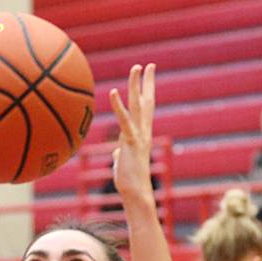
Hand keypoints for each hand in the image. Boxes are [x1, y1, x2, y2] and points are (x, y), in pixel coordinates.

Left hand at [109, 63, 155, 200]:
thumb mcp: (124, 164)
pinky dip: (119, 106)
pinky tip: (114, 91)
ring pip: (139, 106)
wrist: (136, 194)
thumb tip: (117, 152)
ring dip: (137, 86)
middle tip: (147, 65)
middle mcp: (143, 132)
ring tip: (136, 67)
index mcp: (141, 135)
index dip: (147, 93)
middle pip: (147, 102)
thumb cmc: (129, 182)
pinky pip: (124, 120)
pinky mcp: (131, 142)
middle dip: (147, 83)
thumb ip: (121, 154)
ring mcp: (138, 136)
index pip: (146, 110)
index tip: (148, 77)